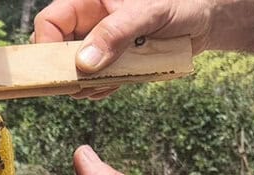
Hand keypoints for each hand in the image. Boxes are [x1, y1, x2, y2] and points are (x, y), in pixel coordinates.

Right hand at [32, 0, 213, 99]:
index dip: (47, 46)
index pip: (50, 22)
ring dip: (86, 83)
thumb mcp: (147, 14)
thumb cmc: (180, 4)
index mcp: (87, 2)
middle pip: (56, 49)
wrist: (206, 21)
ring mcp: (97, 43)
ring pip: (73, 69)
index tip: (59, 69)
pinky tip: (115, 85)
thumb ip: (115, 34)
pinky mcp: (110, 61)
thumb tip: (84, 62)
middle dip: (66, 71)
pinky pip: (93, 80)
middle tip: (82, 85)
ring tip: (106, 84)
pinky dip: (100, 88)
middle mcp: (87, 22)